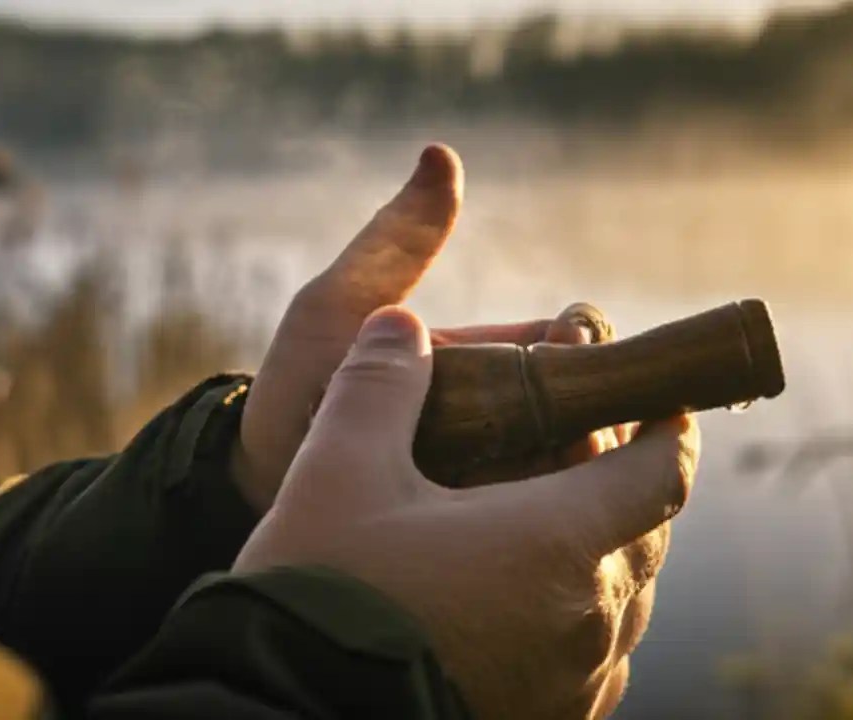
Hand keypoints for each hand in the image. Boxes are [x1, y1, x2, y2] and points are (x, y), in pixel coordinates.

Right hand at [234, 307, 698, 719]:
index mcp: (558, 541)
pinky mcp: (548, 719)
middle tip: (590, 450)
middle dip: (628, 483)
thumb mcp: (337, 470)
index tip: (667, 403)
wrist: (290, 711)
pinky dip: (583, 617)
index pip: (661, 472)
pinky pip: (597, 661)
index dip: (672, 428)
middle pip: (648, 532)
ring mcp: (573, 679)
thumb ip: (380, 386)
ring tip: (561, 521)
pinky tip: (540, 603)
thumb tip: (398, 325)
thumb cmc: (323, 593)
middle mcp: (586, 617)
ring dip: (607, 552)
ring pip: (624, 600)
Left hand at [235, 145, 555, 510]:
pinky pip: (547, 528)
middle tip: (583, 421)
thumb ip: (393, 244)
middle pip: (587, 407)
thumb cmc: (292, 393)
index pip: (566, 344)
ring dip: (590, 471)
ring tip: (575, 478)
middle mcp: (504, 426)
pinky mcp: (490, 542)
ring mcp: (502, 488)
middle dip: (597, 407)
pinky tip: (566, 524)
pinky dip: (566, 521)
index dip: (581, 338)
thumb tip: (442, 153)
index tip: (571, 339)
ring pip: (580, 474)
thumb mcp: (337, 312)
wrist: (254, 498)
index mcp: (485, 370)